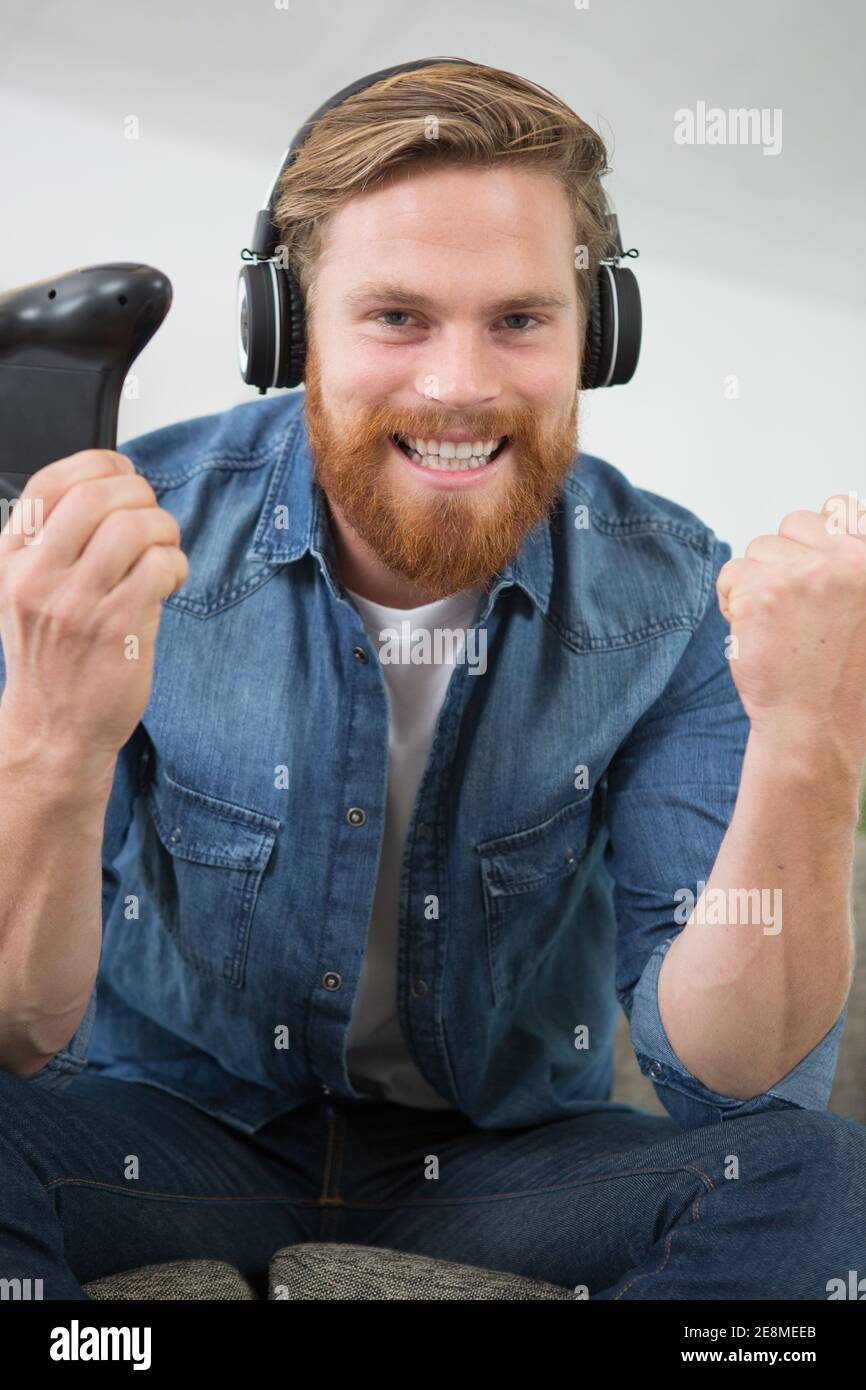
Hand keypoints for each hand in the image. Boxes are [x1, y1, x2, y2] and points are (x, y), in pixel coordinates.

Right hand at [0, 449, 187, 771]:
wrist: (54, 729)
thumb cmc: (53, 658)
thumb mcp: (29, 593)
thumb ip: (55, 542)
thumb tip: (112, 486)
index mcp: (15, 560)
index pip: (50, 484)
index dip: (98, 464)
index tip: (125, 474)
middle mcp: (39, 577)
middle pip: (98, 495)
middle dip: (140, 496)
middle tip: (151, 521)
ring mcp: (76, 603)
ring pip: (134, 526)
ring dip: (164, 531)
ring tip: (164, 554)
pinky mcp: (118, 627)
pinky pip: (160, 566)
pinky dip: (177, 566)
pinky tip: (170, 583)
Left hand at [716, 493, 865, 767]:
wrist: (818, 728)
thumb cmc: (845, 678)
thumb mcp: (864, 608)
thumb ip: (851, 567)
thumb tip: (834, 512)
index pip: (837, 509)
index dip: (814, 542)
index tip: (813, 577)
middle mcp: (850, 560)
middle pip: (792, 526)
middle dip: (784, 562)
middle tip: (795, 613)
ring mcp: (807, 573)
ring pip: (758, 550)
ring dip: (758, 585)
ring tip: (781, 629)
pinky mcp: (764, 592)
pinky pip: (731, 576)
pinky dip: (734, 604)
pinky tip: (758, 635)